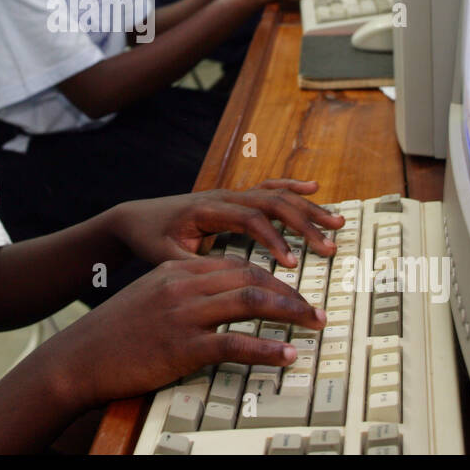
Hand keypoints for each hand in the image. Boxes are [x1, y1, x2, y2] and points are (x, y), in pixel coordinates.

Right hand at [49, 255, 326, 407]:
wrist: (80, 358)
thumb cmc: (114, 334)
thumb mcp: (148, 299)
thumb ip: (182, 293)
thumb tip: (217, 302)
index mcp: (177, 271)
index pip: (237, 264)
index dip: (272, 275)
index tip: (293, 290)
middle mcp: (184, 286)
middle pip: (251, 277)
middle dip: (290, 291)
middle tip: (315, 309)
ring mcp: (184, 315)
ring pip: (251, 302)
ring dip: (290, 312)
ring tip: (314, 324)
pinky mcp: (184, 346)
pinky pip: (237, 343)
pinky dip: (268, 349)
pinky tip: (287, 355)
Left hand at [107, 178, 344, 267]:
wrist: (133, 218)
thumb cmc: (147, 238)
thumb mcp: (164, 256)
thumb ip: (192, 266)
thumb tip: (227, 280)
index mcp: (206, 209)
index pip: (250, 219)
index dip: (273, 240)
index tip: (292, 264)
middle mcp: (222, 197)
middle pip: (271, 203)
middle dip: (303, 224)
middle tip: (329, 246)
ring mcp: (230, 195)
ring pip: (275, 194)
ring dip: (307, 208)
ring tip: (336, 222)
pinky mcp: (233, 199)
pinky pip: (267, 189)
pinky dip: (292, 188)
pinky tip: (314, 189)